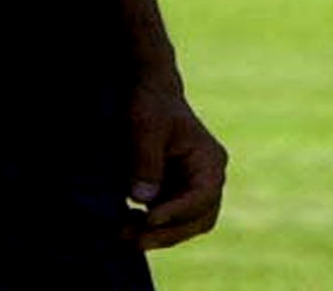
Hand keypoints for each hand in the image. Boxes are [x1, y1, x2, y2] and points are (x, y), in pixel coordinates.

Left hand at [123, 79, 227, 250]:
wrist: (146, 93)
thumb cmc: (150, 103)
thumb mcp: (145, 125)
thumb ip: (146, 161)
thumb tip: (144, 199)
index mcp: (210, 160)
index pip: (203, 196)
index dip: (178, 211)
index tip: (149, 219)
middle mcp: (207, 179)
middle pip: (199, 219)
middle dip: (168, 233)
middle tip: (134, 239)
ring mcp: (190, 189)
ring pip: (183, 226)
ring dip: (156, 235)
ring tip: (122, 234)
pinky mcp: (172, 195)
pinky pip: (166, 221)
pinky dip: (147, 228)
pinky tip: (124, 224)